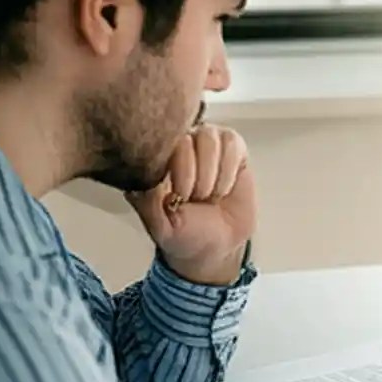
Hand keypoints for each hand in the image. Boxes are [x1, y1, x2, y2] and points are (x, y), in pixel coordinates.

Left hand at [127, 125, 256, 285]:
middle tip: (195, 199)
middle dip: (194, 174)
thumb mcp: (160, 226)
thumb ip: (148, 202)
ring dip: (212, 172)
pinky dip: (229, 169)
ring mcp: (204, 143)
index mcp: (153, 159)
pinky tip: (224, 188)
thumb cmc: (185, 232)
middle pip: (185, 137)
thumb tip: (149, 176)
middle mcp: (177, 145)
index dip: (173, 167)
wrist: (217, 244)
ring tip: (209, 195)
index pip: (158, 141)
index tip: (178, 196)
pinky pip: (232, 142)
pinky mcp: (231, 148)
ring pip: (209, 136)